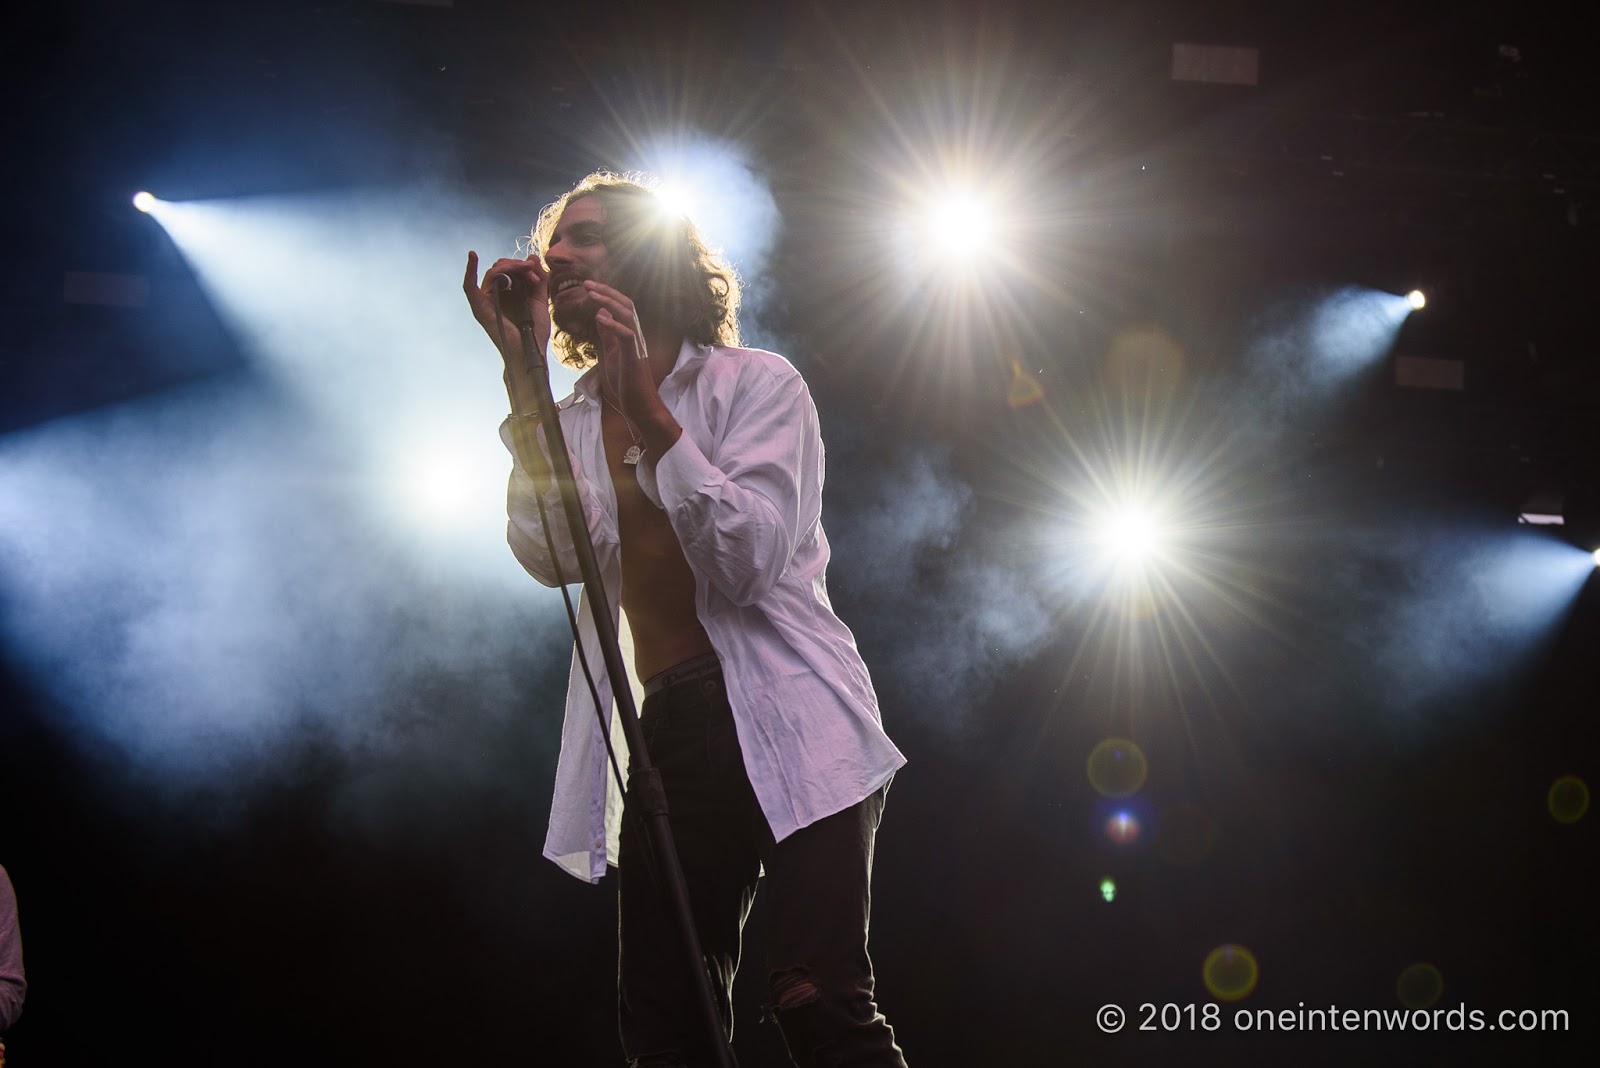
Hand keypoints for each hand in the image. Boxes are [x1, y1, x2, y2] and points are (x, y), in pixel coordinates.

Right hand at [463, 250, 552, 383]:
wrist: (532, 349)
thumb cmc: (536, 330)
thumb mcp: (540, 299)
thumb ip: (538, 279)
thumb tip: (532, 257)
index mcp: (507, 293)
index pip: (509, 269)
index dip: (522, 266)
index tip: (536, 272)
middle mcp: (495, 295)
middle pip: (500, 267)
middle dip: (518, 266)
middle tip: (532, 273)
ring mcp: (486, 301)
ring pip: (493, 272)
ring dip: (511, 266)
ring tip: (526, 271)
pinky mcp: (480, 308)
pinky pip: (469, 286)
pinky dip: (469, 270)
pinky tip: (473, 255)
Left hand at [586, 280, 682, 453]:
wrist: (639, 406)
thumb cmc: (627, 383)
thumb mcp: (612, 354)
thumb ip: (608, 335)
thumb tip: (601, 316)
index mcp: (629, 334)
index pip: (621, 307)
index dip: (606, 295)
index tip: (588, 287)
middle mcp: (635, 336)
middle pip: (625, 305)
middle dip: (606, 292)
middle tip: (587, 283)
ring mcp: (636, 345)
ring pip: (627, 315)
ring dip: (608, 302)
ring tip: (591, 294)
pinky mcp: (635, 357)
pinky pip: (627, 335)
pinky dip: (613, 324)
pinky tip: (600, 318)